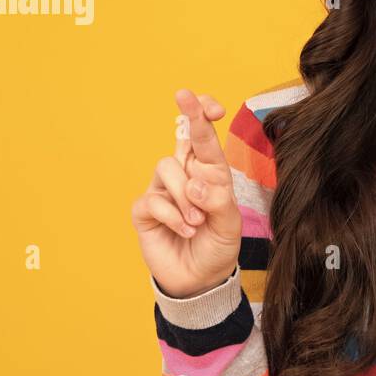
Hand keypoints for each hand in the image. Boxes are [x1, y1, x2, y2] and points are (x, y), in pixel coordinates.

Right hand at [130, 89, 242, 298]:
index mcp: (211, 174)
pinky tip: (186, 229)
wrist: (200, 279)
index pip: (206, 139)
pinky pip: (154, 200)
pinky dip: (173, 216)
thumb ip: (219, 202)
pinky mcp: (145, 210)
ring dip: (186, 195)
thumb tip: (194, 184)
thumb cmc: (218, 247)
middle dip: (188, 115)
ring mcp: (163, 190)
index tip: (210, 105)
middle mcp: (186, 175)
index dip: (204, 116)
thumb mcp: (230, 226)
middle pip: (182, 137)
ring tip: (198, 221)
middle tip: (185, 96)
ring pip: (167, 167)